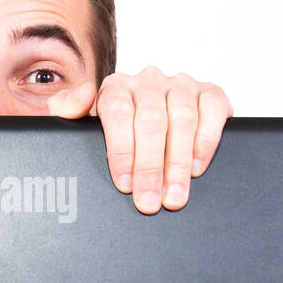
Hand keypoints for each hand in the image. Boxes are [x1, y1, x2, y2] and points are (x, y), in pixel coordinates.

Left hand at [53, 66, 231, 213]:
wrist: (157, 129)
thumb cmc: (121, 134)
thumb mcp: (89, 127)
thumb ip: (70, 111)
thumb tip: (78, 99)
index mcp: (117, 86)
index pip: (118, 112)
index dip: (121, 150)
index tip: (124, 183)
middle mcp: (149, 81)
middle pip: (151, 120)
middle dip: (150, 166)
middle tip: (149, 201)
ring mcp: (181, 85)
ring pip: (182, 118)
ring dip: (178, 162)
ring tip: (173, 196)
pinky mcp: (210, 93)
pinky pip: (212, 111)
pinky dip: (205, 141)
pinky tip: (197, 168)